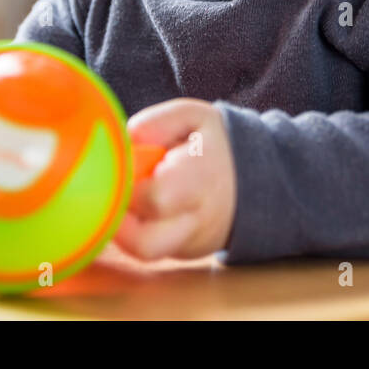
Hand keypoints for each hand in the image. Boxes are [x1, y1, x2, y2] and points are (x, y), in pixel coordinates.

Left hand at [114, 98, 237, 260]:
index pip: (157, 198)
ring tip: (125, 197)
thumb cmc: (214, 144)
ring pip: (143, 252)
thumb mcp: (192, 116)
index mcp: (199, 178)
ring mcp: (189, 241)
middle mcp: (196, 218)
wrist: (255, 179)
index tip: (118, 169)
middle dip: (117, 218)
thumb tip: (123, 143)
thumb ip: (154, 123)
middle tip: (113, 192)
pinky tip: (137, 206)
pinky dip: (134, 230)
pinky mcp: (182, 251)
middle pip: (145, 244)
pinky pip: (149, 249)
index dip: (127, 186)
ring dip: (122, 226)